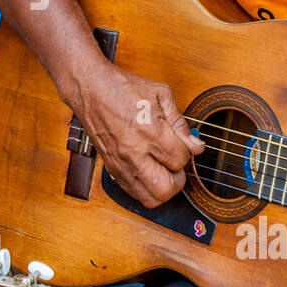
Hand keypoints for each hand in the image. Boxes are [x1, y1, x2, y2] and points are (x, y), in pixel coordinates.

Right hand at [74, 64, 204, 208]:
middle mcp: (134, 152)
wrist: (91, 89)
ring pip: (150, 198)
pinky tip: (148, 170)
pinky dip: (146, 187)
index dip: (186, 153)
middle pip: (166, 188)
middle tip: (176, 164)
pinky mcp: (111, 168)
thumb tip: (196, 147)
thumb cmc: (124, 88)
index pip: (180, 160)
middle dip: (178, 179)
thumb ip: (180, 124)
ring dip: (162, 187)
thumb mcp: (161, 95)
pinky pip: (133, 192)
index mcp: (149, 132)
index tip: (181, 144)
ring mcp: (121, 163)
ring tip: (163, 170)